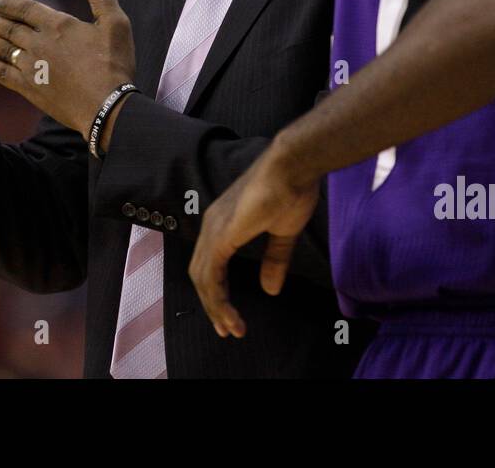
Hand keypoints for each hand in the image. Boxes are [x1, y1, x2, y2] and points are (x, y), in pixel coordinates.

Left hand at [0, 0, 135, 138]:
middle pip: (9, 28)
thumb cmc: (114, 64)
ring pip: (1, 48)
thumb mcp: (115, 22)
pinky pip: (0, 72)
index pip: (26, 9)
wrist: (106, 106)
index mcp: (58, 25)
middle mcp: (40, 43)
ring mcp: (32, 66)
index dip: (8, 4)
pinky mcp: (29, 88)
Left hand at [188, 143, 319, 337]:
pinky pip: (211, 274)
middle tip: (226, 329)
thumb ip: (274, 260)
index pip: (210, 264)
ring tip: (231, 328)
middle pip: (201, 274)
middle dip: (212, 305)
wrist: (292, 165)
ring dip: (215, 307)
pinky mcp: (222, 234)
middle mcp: (212, 225)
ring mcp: (214, 229)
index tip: (230, 317)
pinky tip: (229, 314)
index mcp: (224, 223)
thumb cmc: (291, 190)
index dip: (217, 292)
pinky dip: (218, 298)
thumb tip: (270, 289)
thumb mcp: (282, 232)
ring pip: (203, 278)